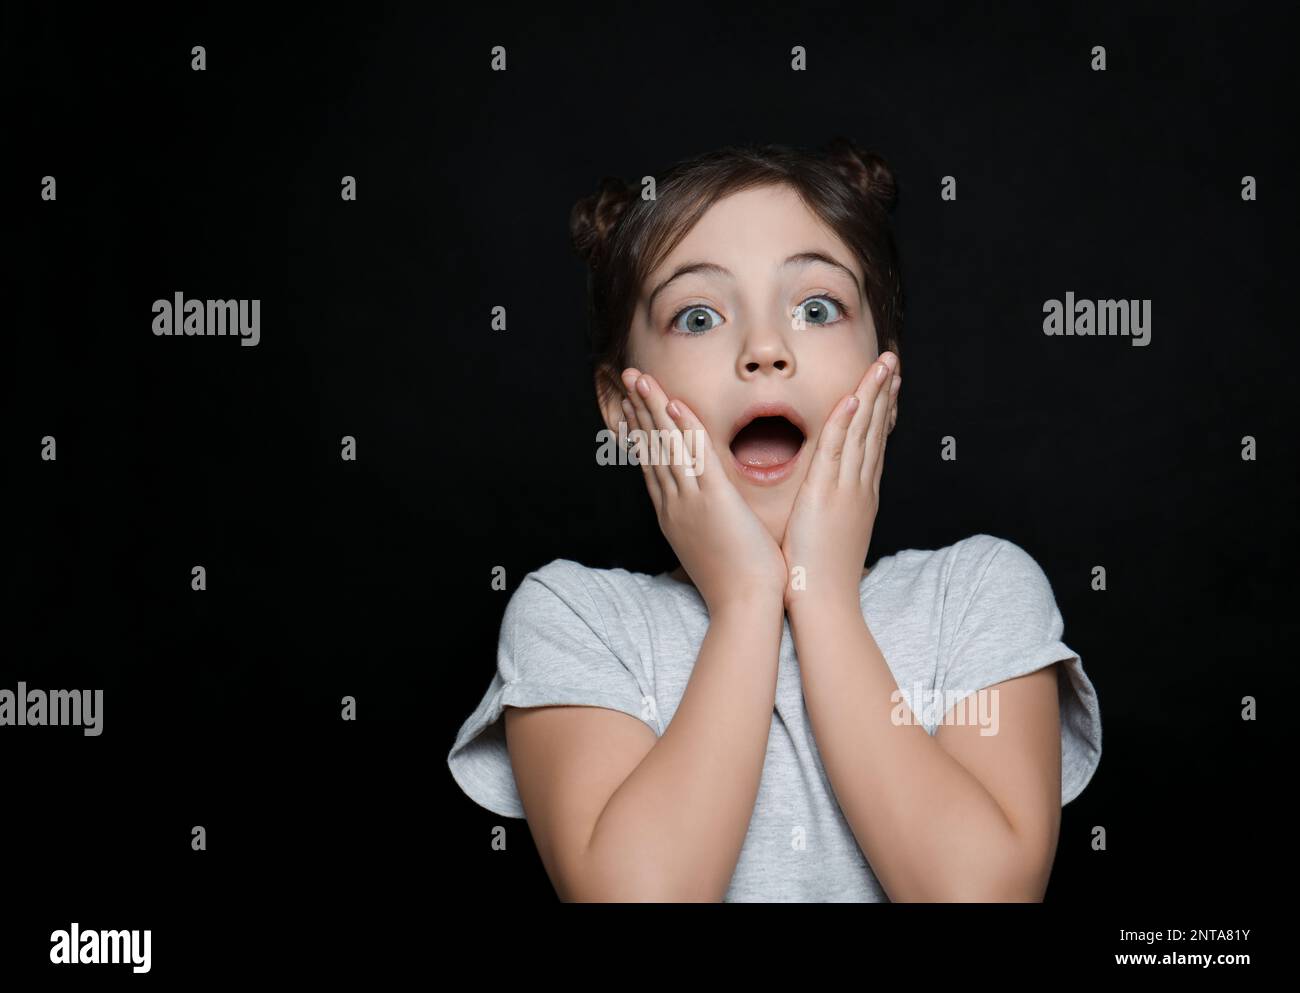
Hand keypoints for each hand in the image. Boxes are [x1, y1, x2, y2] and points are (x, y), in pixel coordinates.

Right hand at [621, 368, 787, 614]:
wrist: (744, 606)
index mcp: (673, 515)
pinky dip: (684, 428)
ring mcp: (691, 501)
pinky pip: (696, 456)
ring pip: (667, 445)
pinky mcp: (714, 500)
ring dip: (653, 408)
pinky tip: (673, 403)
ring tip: (640, 379)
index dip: (642, 433)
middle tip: (629, 379)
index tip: (633, 408)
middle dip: (640, 410)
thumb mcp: (708, 553)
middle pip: (652, 448)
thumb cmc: (733, 584)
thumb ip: (700, 532)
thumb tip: (699, 528)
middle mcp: (674, 504)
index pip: (653, 465)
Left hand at [780, 352, 900, 614]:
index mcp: (860, 496)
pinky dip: (846, 423)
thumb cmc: (821, 576)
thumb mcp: (832, 537)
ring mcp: (847, 490)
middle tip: (892, 361)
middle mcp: (859, 487)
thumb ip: (834, 514)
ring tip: (882, 365)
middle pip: (874, 430)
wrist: (824, 602)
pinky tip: (852, 398)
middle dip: (883, 393)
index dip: (879, 411)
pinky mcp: (826, 495)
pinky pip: (837, 451)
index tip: (885, 385)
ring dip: (872, 395)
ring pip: (862, 433)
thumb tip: (831, 505)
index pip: (872, 444)